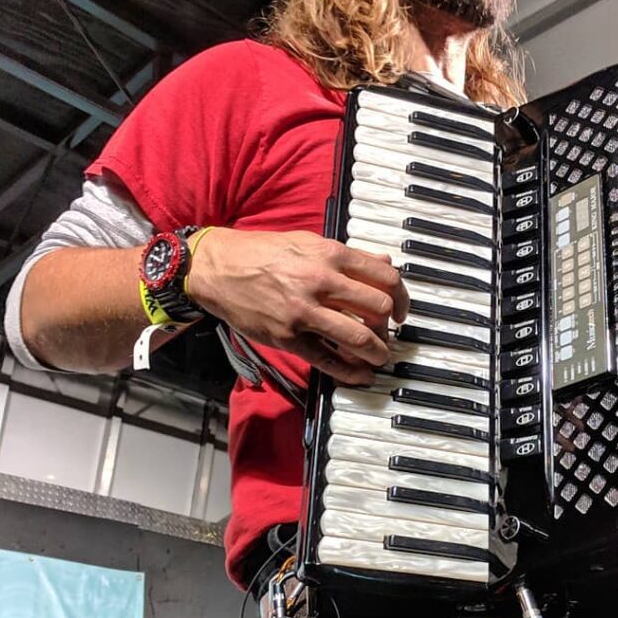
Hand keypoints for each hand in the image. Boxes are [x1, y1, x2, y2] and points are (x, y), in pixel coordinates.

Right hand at [187, 228, 408, 383]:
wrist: (217, 268)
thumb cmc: (263, 252)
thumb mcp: (309, 243)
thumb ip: (349, 256)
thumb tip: (383, 262)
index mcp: (330, 255)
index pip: (385, 276)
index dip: (401, 296)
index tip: (399, 308)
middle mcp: (321, 282)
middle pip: (378, 308)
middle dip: (390, 325)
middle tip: (388, 331)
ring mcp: (304, 312)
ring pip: (359, 338)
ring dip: (378, 351)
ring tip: (379, 355)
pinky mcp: (288, 337)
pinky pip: (327, 360)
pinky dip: (350, 372)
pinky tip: (361, 375)